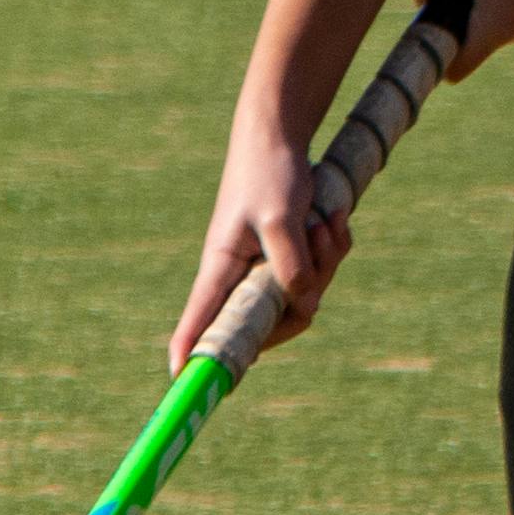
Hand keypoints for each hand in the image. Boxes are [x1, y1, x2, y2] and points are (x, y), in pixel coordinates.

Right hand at [172, 111, 350, 364]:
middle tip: (317, 240)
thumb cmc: (268, 171)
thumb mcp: (280, 217)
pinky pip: (321, 274)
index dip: (191, 349)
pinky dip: (333, 249)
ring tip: (323, 221)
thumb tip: (306, 307)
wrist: (282, 136)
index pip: (200, 318)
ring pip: (306, 296)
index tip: (181, 378)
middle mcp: (242, 276)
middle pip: (275, 320)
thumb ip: (292, 265)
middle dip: (308, 290)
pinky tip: (332, 219)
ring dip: (326, 261)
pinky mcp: (290, 257)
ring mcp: (267, 269)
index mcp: (221, 267)